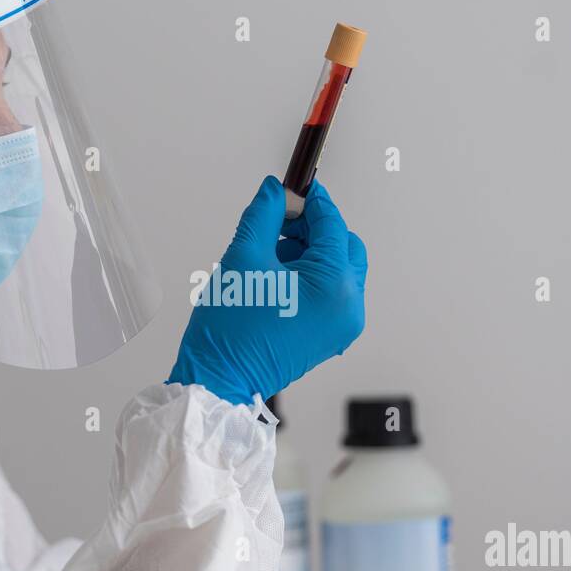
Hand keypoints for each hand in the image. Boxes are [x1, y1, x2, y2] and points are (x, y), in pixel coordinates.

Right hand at [168, 175, 366, 404]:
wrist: (221, 380)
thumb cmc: (230, 329)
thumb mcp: (244, 256)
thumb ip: (265, 214)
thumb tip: (276, 190)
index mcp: (334, 285)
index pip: (332, 225)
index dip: (311, 202)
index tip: (291, 191)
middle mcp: (349, 307)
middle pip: (344, 246)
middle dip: (313, 229)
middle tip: (279, 224)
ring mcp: (343, 325)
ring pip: (339, 270)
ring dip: (311, 253)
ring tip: (271, 255)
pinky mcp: (331, 337)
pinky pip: (332, 294)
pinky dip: (312, 278)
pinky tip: (277, 277)